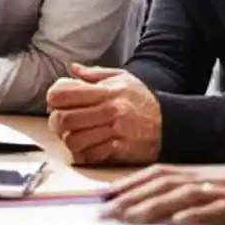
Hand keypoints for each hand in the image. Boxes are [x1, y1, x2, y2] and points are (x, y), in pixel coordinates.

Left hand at [46, 63, 160, 165]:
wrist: (170, 124)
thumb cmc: (142, 100)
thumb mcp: (122, 78)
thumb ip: (94, 74)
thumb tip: (72, 68)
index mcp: (106, 91)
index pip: (62, 94)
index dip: (54, 98)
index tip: (58, 102)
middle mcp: (109, 111)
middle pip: (63, 119)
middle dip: (57, 122)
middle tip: (62, 122)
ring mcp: (114, 132)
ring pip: (73, 140)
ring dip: (69, 139)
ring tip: (75, 135)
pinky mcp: (119, 151)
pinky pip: (89, 155)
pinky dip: (83, 153)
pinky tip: (88, 147)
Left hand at [100, 161, 224, 224]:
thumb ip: (205, 195)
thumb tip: (173, 212)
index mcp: (206, 171)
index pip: (158, 173)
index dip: (129, 183)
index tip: (104, 196)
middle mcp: (212, 176)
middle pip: (162, 184)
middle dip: (129, 198)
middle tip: (103, 213)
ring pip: (182, 196)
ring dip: (151, 207)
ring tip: (127, 219)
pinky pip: (217, 211)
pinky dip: (194, 216)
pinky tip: (177, 223)